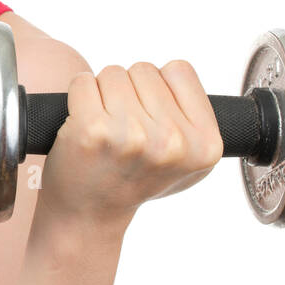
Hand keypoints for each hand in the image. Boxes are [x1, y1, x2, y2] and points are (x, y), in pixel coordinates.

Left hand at [36, 60, 223, 231]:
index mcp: (205, 145)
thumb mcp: (188, 161)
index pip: (180, 70)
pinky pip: (82, 80)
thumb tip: (178, 73)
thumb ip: (195, 117)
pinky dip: (78, 95)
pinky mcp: (93, 130)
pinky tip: (85, 125)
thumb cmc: (136, 179)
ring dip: (104, 94)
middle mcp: (172, 141)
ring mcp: (132, 135)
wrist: (90, 215)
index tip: (151, 116)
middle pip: (144, 69)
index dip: (160, 87)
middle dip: (130, 91)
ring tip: (106, 129)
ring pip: (113, 73)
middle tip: (124, 129)